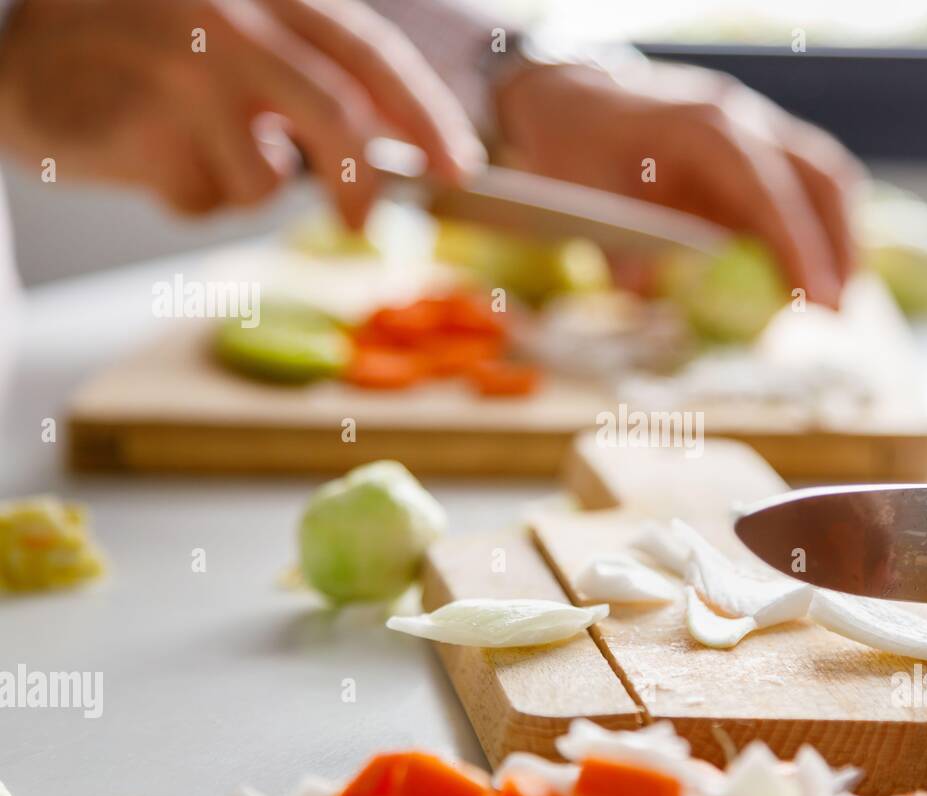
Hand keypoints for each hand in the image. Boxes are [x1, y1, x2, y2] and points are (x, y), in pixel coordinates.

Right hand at [0, 0, 483, 224]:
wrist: (19, 59)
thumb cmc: (144, 54)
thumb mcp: (233, 39)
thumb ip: (306, 76)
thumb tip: (395, 148)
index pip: (367, 51)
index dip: (423, 115)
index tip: (460, 168)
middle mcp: (223, 16)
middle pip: (334, 117)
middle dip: (360, 186)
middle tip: (362, 223)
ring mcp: (176, 67)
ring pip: (265, 178)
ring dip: (242, 187)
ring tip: (194, 150)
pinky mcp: (135, 124)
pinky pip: (200, 200)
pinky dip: (187, 198)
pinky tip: (148, 158)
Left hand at [494, 61, 864, 308]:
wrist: (577, 103)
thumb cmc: (576, 148)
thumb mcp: (581, 197)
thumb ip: (616, 246)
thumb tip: (646, 294)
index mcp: (704, 128)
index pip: (768, 188)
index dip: (797, 244)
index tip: (815, 298)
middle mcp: (744, 124)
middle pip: (819, 178)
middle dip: (838, 246)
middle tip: (837, 312)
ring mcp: (758, 136)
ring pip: (826, 180)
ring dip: (840, 240)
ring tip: (835, 302)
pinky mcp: (759, 159)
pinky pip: (807, 191)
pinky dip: (819, 234)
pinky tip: (813, 280)